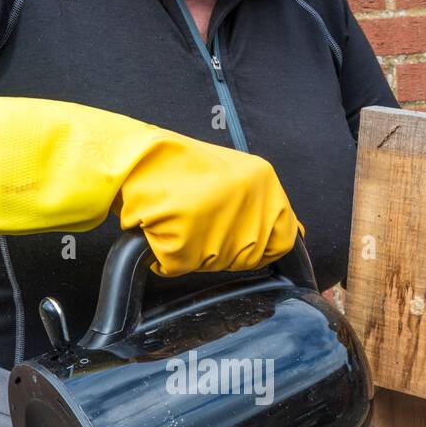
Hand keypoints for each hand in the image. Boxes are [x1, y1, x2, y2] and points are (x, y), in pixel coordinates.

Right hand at [0, 94, 303, 277]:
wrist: (128, 159)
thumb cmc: (174, 169)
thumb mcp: (232, 178)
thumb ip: (260, 205)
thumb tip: (297, 238)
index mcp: (264, 180)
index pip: (286, 240)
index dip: (260, 248)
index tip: (238, 241)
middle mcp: (250, 199)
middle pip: (249, 257)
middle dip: (223, 251)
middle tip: (195, 221)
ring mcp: (220, 222)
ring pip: (215, 265)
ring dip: (194, 253)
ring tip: (176, 221)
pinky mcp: (187, 241)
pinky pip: (181, 267)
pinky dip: (167, 258)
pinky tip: (160, 230)